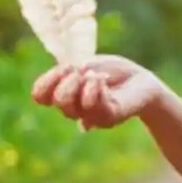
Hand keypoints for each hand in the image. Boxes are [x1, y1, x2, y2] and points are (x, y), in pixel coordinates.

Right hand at [31, 54, 167, 129]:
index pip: (39, 96)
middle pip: (56, 101)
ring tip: (96, 76)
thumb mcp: (87, 64)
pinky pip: (93, 108)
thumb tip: (58, 83)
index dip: (46, 81)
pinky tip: (102, 80)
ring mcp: (91, 116)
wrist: (141, 80)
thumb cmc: (113, 71)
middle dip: (66, 81)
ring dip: (82, 84)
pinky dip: (95, 90)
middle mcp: (74, 109)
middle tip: (82, 71)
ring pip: (71, 108)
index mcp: (64, 93)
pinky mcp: (109, 118)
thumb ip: (70, 72)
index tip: (64, 67)